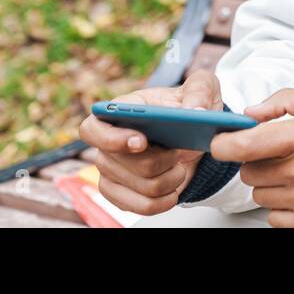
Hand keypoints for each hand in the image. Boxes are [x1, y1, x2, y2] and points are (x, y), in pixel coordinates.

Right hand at [78, 69, 222, 215]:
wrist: (194, 135)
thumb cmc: (188, 105)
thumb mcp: (201, 87)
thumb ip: (199, 91)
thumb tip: (195, 112)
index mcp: (118, 112)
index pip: (92, 128)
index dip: (111, 139)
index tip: (142, 142)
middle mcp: (108, 144)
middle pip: (123, 164)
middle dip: (161, 160)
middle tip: (179, 151)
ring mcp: (111, 171)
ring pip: (139, 187)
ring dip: (169, 180)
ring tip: (180, 167)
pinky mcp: (122, 194)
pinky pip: (141, 207)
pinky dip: (164, 201)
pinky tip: (175, 189)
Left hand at [210, 89, 293, 226]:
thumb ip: (287, 100)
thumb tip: (251, 112)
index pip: (246, 145)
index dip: (225, 144)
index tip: (221, 142)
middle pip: (248, 172)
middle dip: (258, 162)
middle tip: (283, 154)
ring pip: (260, 195)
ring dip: (272, 184)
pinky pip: (274, 218)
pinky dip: (284, 207)